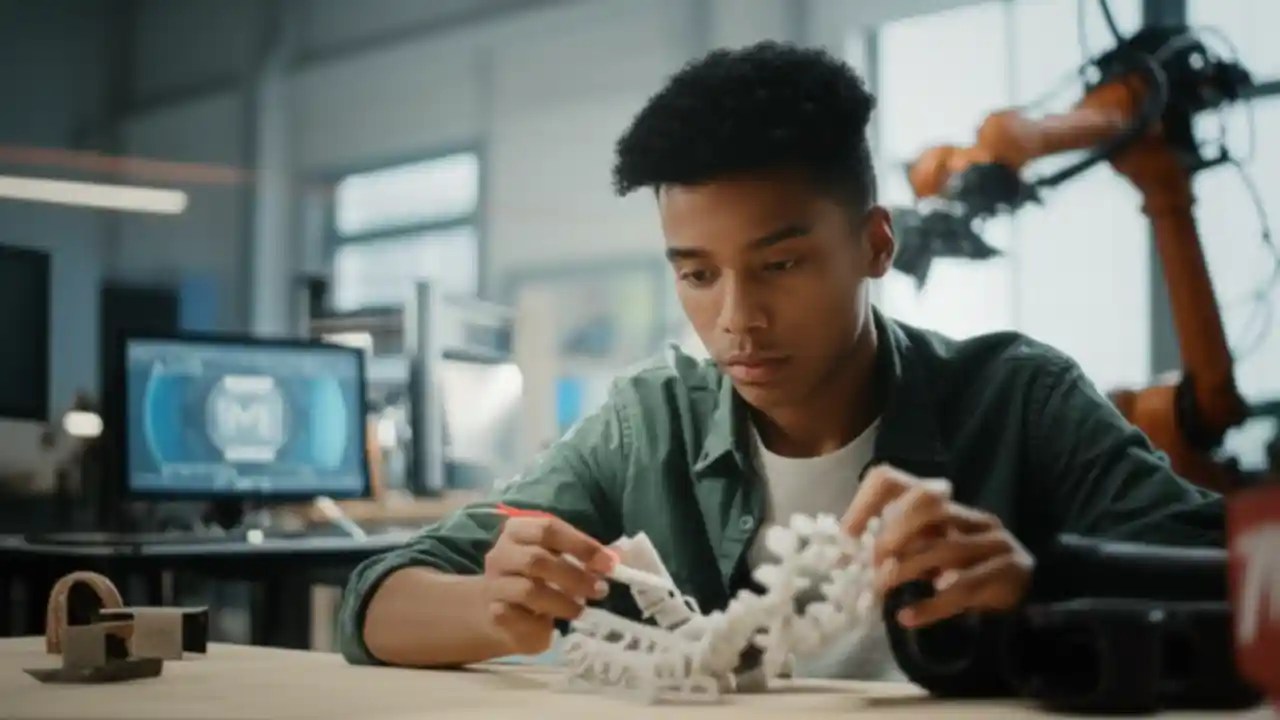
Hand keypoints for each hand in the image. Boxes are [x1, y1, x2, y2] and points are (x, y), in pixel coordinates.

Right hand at [483, 515, 614, 653]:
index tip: (608, 563)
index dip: (580, 544)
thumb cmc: (537, 578)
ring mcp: (495, 583)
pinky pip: (519, 617)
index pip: (548, 528)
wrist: (499, 609)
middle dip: (575, 576)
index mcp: (519, 531)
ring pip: (529, 590)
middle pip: (537, 559)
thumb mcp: (562, 561)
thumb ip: (588, 558)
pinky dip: (540, 623)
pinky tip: (551, 626)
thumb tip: (620, 558)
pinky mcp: (494, 612)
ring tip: (580, 610)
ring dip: (562, 602)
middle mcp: (501, 553)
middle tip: (600, 590)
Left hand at [841, 464, 1033, 627]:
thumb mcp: (927, 553)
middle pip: (928, 502)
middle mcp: (969, 515)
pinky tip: (908, 617)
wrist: (1020, 598)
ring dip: (907, 570)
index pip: (896, 480)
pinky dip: (931, 605)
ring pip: (946, 548)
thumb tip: (850, 557)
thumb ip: (898, 548)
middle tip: (874, 563)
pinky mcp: (1009, 570)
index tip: (848, 533)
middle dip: (895, 531)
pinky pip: (965, 587)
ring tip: (883, 591)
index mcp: (942, 505)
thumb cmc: (962, 572)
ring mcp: (993, 540)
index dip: (867, 501)